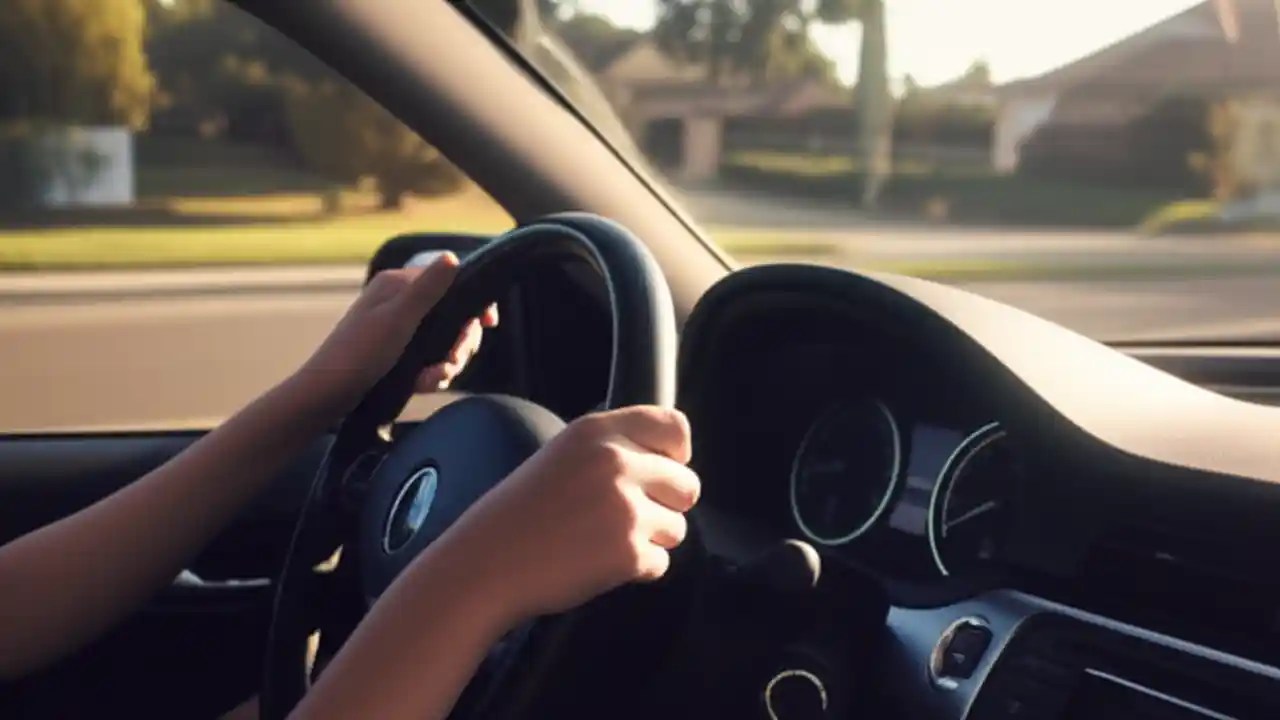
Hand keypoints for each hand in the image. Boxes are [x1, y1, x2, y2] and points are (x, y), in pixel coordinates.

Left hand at [298, 253, 497, 412]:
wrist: (327, 395)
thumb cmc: (360, 354)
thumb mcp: (398, 320)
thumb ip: (427, 289)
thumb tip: (452, 257)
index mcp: (398, 284)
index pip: (451, 282)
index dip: (474, 303)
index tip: (489, 324)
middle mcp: (400, 301)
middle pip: (453, 316)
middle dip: (458, 344)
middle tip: (450, 365)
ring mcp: (399, 327)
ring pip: (444, 341)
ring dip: (445, 364)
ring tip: (431, 381)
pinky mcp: (398, 352)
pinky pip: (429, 358)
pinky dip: (431, 374)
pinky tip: (422, 385)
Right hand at [431, 406, 699, 624]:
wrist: (486, 563)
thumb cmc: (521, 514)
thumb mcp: (563, 455)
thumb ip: (613, 449)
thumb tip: (669, 460)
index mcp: (598, 432)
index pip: (675, 428)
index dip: (675, 455)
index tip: (661, 470)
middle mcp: (617, 462)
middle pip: (687, 483)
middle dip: (665, 505)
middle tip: (625, 517)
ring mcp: (625, 508)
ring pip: (678, 526)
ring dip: (651, 539)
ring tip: (603, 540)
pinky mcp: (628, 552)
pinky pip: (661, 562)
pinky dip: (636, 569)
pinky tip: (597, 562)